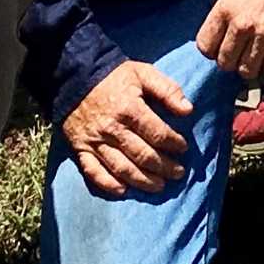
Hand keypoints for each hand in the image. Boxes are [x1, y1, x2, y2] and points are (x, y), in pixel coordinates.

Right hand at [61, 60, 195, 197]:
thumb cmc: (114, 76)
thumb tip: (188, 110)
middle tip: (178, 173)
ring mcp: (95, 142)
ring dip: (143, 181)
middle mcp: (113, 129)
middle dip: (164, 167)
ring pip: (122, 168)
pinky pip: (93, 172)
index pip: (157, 134)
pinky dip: (108, 184)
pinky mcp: (80, 149)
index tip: (183, 148)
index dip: (174, 143)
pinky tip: (123, 191)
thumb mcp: (143, 73)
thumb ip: (167, 90)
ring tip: (159, 186)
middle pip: (142, 155)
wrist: (75, 77)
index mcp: (129, 109)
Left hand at [196, 0, 263, 80]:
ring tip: (258, 56)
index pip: (205, 47)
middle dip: (232, 61)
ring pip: (247, 71)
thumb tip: (217, 43)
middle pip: (225, 63)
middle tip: (242, 54)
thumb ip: (225, 16)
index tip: (221, 48)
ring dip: (251, 67)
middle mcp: (242, 23)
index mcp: (226, 8)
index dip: (213, 51)